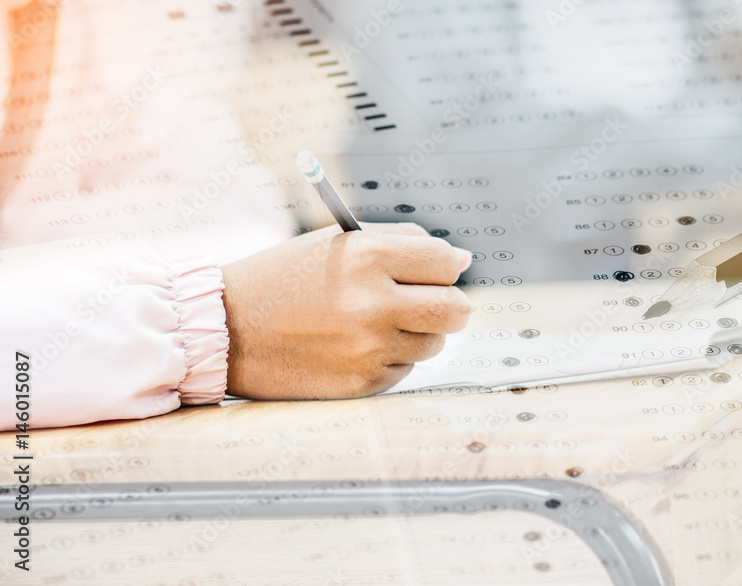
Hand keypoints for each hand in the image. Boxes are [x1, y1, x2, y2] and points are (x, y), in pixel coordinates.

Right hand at [220, 222, 472, 398]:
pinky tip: (354, 346)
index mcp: (366, 256)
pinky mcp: (362, 383)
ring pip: (434, 342)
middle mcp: (373, 304)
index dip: (445, 266)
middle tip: (427, 302)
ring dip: (417, 332)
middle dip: (448, 304)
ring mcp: (369, 349)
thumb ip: (401, 242)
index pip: (446, 262)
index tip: (435, 272)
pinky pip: (405, 369)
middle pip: (457, 309)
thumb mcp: (337, 241)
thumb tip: (461, 260)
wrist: (226, 329)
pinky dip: (390, 358)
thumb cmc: (286, 277)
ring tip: (375, 322)